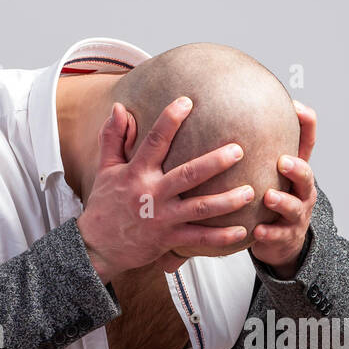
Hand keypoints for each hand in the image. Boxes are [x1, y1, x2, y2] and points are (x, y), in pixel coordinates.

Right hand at [77, 96, 255, 281]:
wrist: (97, 246)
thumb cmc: (105, 205)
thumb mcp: (105, 169)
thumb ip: (112, 137)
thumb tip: (119, 107)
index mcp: (136, 172)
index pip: (155, 141)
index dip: (170, 119)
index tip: (187, 102)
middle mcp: (152, 193)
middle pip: (188, 174)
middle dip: (215, 162)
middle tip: (239, 150)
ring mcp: (162, 218)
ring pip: (200, 208)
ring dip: (227, 201)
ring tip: (250, 191)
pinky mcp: (168, 239)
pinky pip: (199, 238)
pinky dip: (221, 237)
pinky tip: (243, 231)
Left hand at [250, 100, 317, 279]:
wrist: (281, 243)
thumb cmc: (269, 201)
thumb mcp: (268, 173)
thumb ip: (255, 147)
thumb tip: (229, 108)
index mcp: (297, 172)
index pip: (308, 142)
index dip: (306, 124)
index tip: (296, 107)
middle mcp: (302, 191)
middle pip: (307, 176)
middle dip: (297, 168)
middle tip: (282, 162)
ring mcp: (296, 215)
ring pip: (294, 208)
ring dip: (282, 202)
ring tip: (269, 197)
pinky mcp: (286, 237)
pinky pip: (279, 236)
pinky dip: (269, 233)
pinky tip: (257, 230)